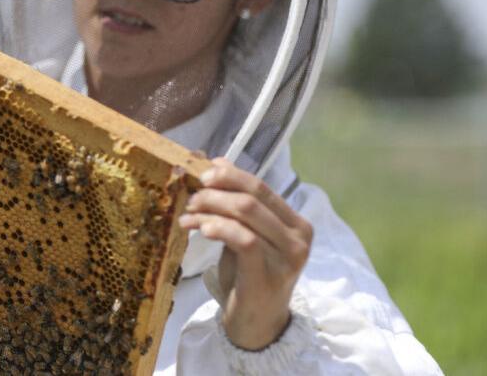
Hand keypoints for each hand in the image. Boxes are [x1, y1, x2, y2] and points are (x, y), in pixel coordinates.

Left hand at [177, 158, 312, 349]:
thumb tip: (217, 161)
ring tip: (187, 216)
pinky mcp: (269, 275)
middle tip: (190, 197)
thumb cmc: (248, 278)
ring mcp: (287, 258)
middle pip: (252, 198)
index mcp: (296, 223)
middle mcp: (299, 238)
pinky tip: (201, 229)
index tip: (201, 174)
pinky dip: (219, 228)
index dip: (230, 176)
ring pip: (246, 214)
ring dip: (210, 209)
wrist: (257, 325)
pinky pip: (243, 240)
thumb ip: (237, 203)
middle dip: (215, 191)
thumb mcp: (244, 236)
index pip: (261, 187)